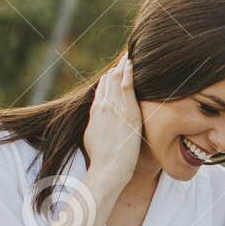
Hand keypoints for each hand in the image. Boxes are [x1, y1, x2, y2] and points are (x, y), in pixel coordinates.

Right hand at [82, 56, 141, 195]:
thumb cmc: (102, 159)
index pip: (102, 88)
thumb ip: (96, 123)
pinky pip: (127, 87)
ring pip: (117, 80)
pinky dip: (128, 73)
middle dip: (117, 69)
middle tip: (126, 58)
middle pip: (109, 81)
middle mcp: (103, 106)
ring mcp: (115, 108)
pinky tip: (131, 63)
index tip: (115, 70)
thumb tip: (98, 120)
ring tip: (129, 57)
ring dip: (123, 67)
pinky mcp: (128, 113)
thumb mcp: (92, 137)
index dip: (109, 78)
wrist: (108, 168)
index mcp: (96, 111)